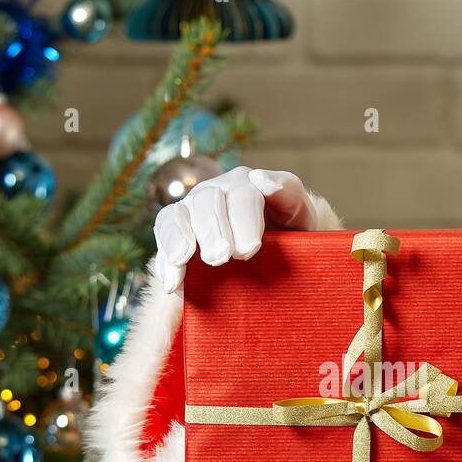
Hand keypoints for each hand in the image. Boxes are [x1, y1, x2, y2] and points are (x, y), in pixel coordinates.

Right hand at [153, 165, 318, 292]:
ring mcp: (191, 211)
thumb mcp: (298, 215)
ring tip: (184, 259)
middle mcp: (215, 192)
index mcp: (247, 185)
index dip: (245, 221)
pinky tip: (172, 282)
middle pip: (207, 202)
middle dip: (213, 230)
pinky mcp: (175, 233)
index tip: (250, 249)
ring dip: (179, 238)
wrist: (273, 257)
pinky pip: (163, 239)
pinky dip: (165, 261)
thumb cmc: (288, 233)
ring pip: (176, 215)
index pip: (243, 195)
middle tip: (221, 257)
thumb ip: (289, 193)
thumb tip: (261, 179)